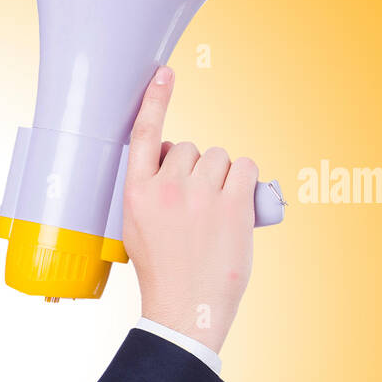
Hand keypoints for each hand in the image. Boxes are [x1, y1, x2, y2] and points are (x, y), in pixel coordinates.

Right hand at [120, 65, 255, 355]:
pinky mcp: (231, 205)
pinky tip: (238, 203)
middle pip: (190, 148)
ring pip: (219, 157)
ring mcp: (200, 195)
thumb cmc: (163, 271)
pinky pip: (245, 168)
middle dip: (197, 169)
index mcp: (136, 194)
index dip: (155, 101)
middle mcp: (166, 188)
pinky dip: (245, 180)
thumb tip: (178, 160)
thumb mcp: (136, 228)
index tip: (163, 74)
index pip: (145, 135)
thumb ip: (150, 191)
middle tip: (196, 205)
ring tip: (215, 210)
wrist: (184, 307)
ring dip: (222, 175)